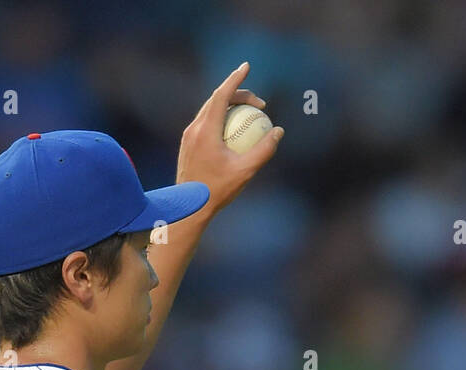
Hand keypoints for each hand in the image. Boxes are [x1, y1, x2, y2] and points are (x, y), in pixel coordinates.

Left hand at [176, 60, 283, 216]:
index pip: (222, 94)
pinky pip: (205, 124)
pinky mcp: (187, 145)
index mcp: (206, 130)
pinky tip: (233, 133)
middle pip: (216, 99)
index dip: (236, 78)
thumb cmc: (216, 191)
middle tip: (258, 103)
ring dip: (229, 106)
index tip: (247, 67)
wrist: (188, 207)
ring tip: (248, 116)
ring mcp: (189, 136)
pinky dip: (221, 120)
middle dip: (237, 93)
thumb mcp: (245, 171)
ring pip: (209, 110)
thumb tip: (278, 131)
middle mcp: (194, 128)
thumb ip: (264, 150)